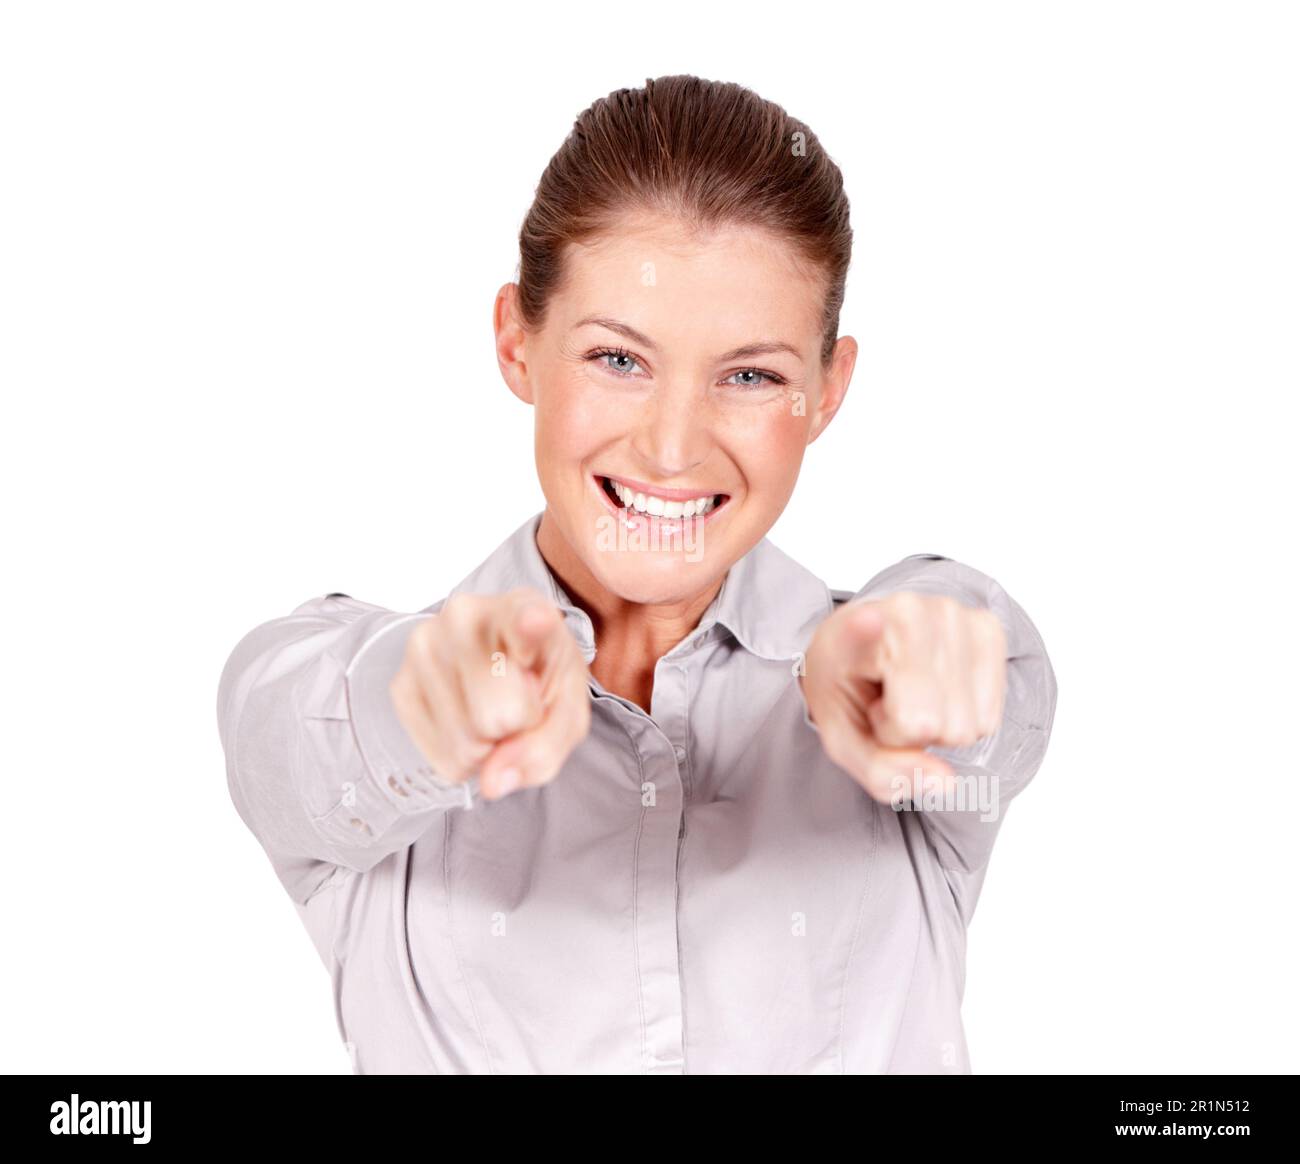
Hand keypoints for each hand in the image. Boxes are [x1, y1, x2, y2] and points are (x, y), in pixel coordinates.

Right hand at [388, 587, 591, 799]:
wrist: (498, 665)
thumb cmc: (540, 679)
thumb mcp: (567, 709)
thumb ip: (547, 744)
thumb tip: (492, 783)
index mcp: (524, 609)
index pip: (525, 617)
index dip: (530, 623)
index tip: (535, 619)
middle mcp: (466, 616)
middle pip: (497, 716)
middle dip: (514, 729)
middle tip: (518, 703)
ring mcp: (424, 646)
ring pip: (465, 743)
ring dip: (487, 745)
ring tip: (493, 709)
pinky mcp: (400, 683)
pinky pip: (441, 757)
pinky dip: (462, 756)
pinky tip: (468, 718)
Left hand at [799, 591, 1006, 804]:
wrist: (864, 645)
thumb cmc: (851, 690)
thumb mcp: (845, 741)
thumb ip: (883, 771)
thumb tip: (946, 781)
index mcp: (852, 634)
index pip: (868, 645)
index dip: (866, 629)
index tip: (867, 617)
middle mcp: (908, 612)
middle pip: (934, 726)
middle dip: (911, 733)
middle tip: (888, 702)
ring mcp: (953, 615)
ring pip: (969, 726)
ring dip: (940, 723)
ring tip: (909, 692)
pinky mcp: (987, 627)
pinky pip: (991, 716)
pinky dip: (967, 714)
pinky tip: (936, 685)